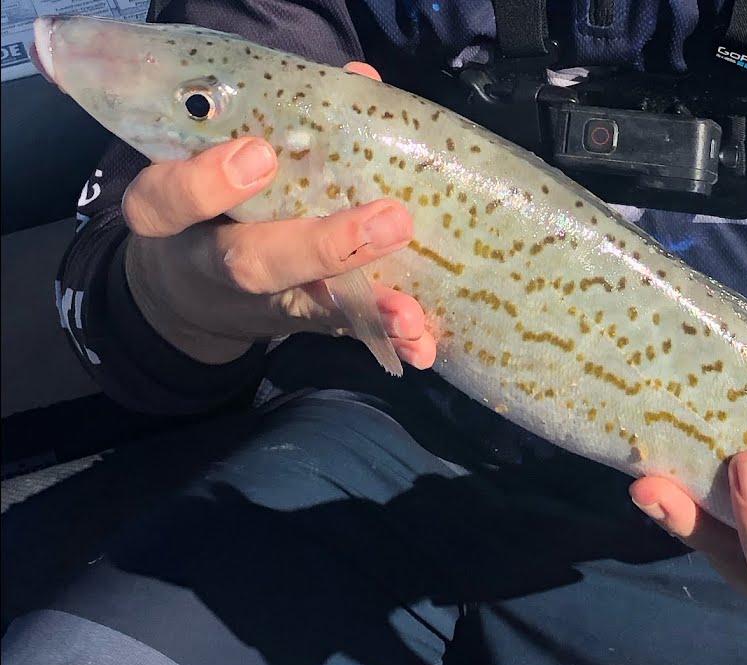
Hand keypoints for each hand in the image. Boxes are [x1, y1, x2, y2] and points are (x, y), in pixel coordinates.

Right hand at [121, 62, 435, 368]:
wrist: (191, 293)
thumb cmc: (219, 200)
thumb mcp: (222, 159)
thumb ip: (285, 119)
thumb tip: (359, 80)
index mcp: (179, 213)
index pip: (165, 201)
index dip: (204, 183)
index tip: (257, 154)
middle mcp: (214, 262)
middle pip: (250, 263)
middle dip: (320, 246)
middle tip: (388, 220)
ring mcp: (260, 301)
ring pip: (304, 306)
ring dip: (368, 306)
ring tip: (411, 310)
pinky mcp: (300, 323)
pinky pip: (342, 332)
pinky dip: (386, 338)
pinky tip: (421, 343)